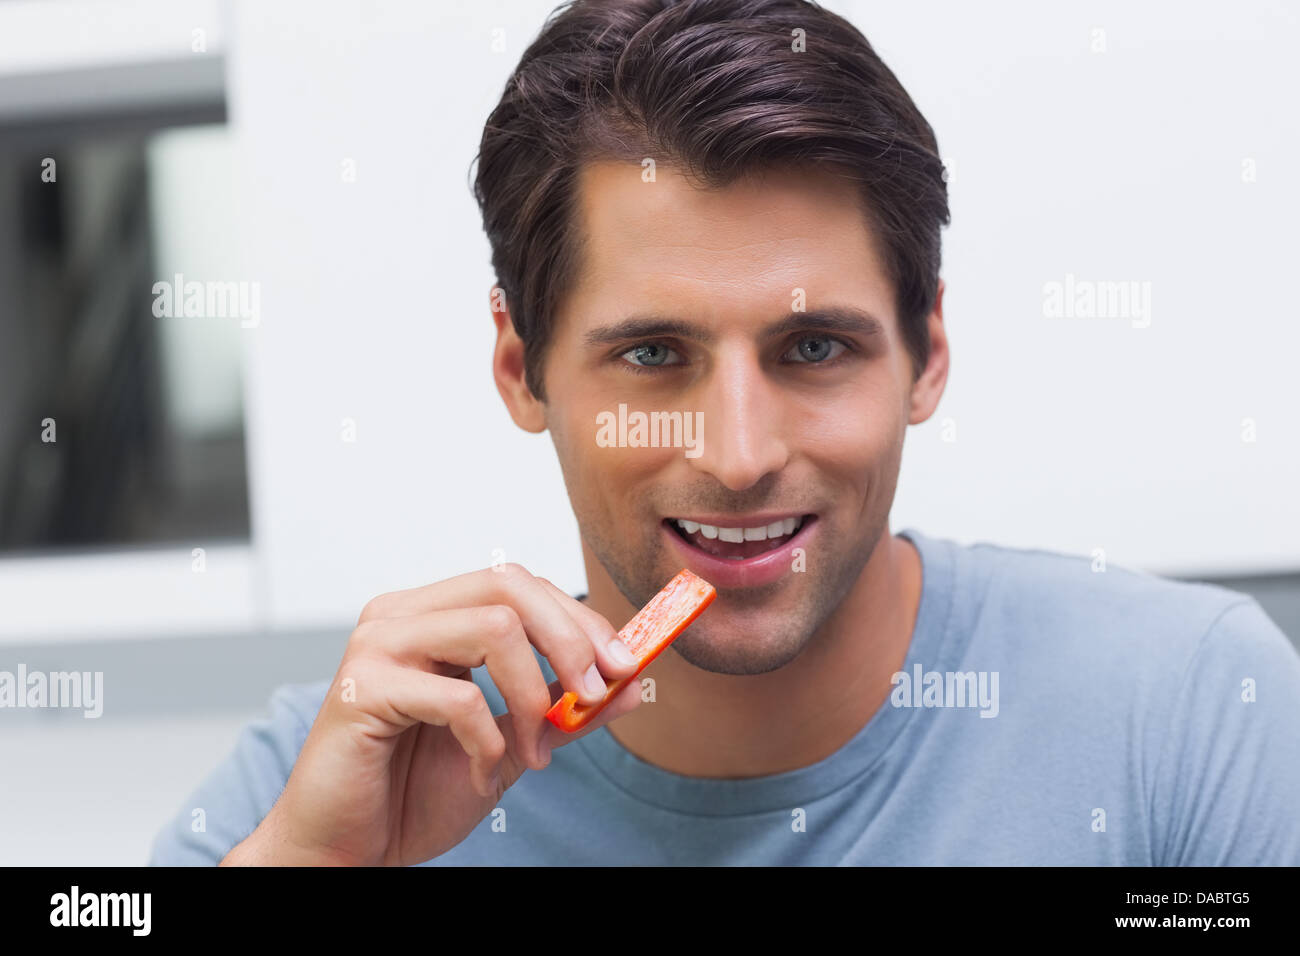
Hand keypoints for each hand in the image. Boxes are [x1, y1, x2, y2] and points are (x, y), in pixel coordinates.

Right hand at [220, 564, 640, 865]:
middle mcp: (401, 615)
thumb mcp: (510, 744)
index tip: (625, 667)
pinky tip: (482, 773)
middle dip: (571, 639)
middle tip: (597, 693)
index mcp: (432, 615)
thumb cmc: (411, 791)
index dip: (581, 620)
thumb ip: (562, 709)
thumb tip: (633, 683)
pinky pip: (458, 697)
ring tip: (533, 752)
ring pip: (493, 628)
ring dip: (532, 696)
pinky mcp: (361, 689)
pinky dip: (487, 742)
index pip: (520, 585)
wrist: (345, 848)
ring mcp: (377, 646)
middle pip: (509, 586)